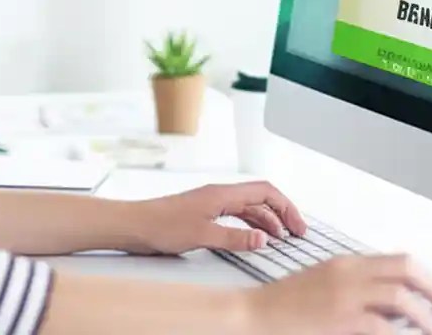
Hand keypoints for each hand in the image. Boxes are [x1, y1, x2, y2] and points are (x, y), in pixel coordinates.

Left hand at [130, 181, 306, 254]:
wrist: (133, 225)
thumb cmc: (161, 226)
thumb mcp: (202, 236)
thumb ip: (235, 238)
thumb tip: (263, 240)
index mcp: (222, 194)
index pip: (265, 191)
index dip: (286, 207)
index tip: (297, 226)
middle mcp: (219, 195)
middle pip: (260, 198)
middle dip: (281, 214)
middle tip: (295, 234)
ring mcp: (211, 204)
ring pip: (248, 208)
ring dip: (266, 221)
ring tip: (279, 238)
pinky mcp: (203, 214)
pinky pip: (235, 216)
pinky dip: (249, 225)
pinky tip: (252, 237)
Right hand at [243, 254, 431, 334]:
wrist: (254, 312)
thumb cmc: (284, 303)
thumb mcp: (323, 282)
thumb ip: (355, 285)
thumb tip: (390, 298)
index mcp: (347, 263)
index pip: (399, 260)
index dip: (427, 276)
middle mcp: (349, 273)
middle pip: (406, 269)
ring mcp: (345, 294)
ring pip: (400, 296)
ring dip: (424, 314)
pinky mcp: (339, 318)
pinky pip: (381, 325)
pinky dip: (399, 333)